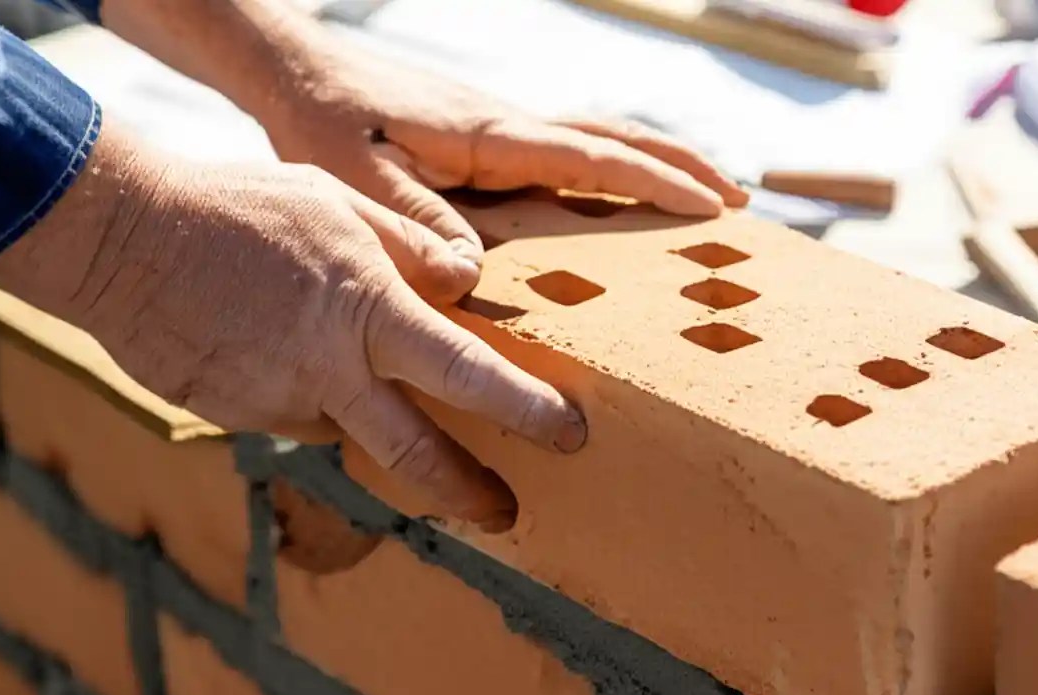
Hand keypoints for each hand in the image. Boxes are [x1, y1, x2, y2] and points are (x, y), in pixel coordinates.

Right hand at [0, 121, 585, 530]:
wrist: (119, 241)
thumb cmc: (235, 207)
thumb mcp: (336, 204)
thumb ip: (409, 248)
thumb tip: (465, 279)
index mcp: (370, 315)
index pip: (470, 375)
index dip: (527, 411)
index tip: (570, 434)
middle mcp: (333, 374)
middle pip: (418, 456)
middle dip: (468, 492)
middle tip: (502, 511)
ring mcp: (281, 404)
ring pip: (347, 427)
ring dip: (359, 407)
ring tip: (314, 343)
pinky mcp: (239, 418)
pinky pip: (293, 415)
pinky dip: (302, 392)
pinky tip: (269, 343)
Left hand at [254, 39, 749, 234]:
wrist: (298, 74)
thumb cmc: (323, 124)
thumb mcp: (356, 182)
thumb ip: (411, 224)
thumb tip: (473, 277)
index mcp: (491, 135)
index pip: (592, 157)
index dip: (654, 183)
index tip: (711, 206)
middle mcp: (509, 127)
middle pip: (616, 138)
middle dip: (682, 167)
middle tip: (739, 201)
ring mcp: (502, 131)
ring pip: (598, 140)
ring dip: (656, 163)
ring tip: (704, 194)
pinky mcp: (487, 141)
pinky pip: (567, 155)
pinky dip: (612, 170)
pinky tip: (615, 197)